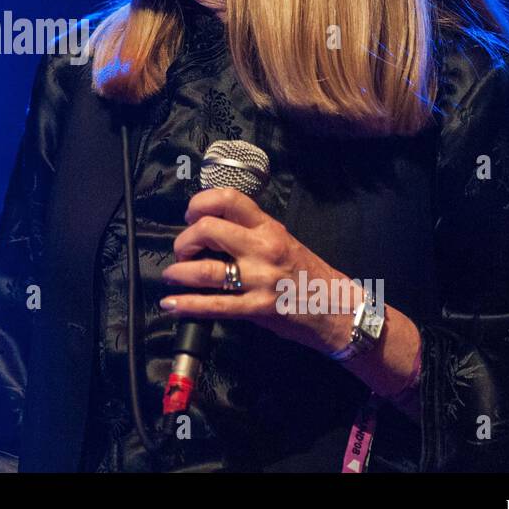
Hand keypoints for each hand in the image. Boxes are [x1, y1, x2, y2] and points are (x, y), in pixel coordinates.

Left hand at [158, 186, 358, 357]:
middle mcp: (263, 248)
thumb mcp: (283, 241)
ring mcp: (260, 279)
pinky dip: (187, 305)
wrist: (337, 309)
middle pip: (208, 230)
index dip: (199, 203)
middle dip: (184, 241)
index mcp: (269, 227)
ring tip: (171, 276)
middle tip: (182, 251)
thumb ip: (251, 233)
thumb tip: (210, 231)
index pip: (229, 199)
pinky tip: (171, 304)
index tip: (190, 215)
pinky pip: (214, 305)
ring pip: (205, 270)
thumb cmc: (308, 275)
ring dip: (178, 273)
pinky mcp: (258, 308)